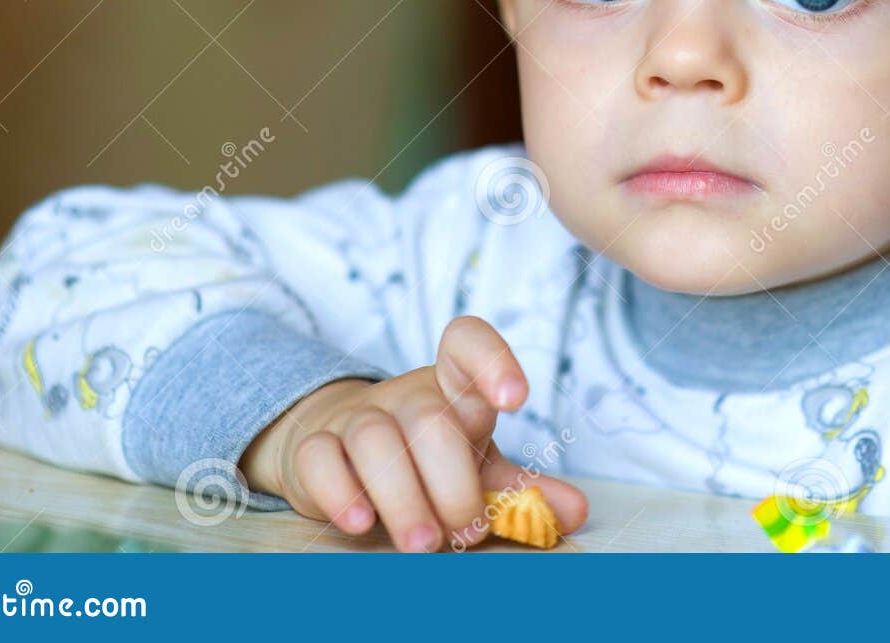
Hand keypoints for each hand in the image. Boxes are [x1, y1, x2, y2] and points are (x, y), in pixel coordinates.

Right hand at [238, 316, 586, 550]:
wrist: (346, 453)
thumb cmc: (428, 460)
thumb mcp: (479, 469)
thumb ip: (523, 490)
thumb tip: (575, 510)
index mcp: (453, 389)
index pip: (467, 343)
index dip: (492, 360)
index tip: (515, 398)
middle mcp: (406, 396)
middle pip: (429, 419)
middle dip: (452, 483)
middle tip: (466, 533)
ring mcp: (357, 417)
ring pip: (374, 439)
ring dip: (402, 497)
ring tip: (423, 545)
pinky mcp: (315, 446)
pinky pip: (319, 457)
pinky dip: (339, 491)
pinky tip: (360, 521)